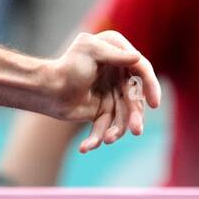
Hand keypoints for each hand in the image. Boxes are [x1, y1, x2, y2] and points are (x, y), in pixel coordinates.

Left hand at [44, 31, 161, 152]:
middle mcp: (118, 72)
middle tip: (136, 130)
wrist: (44, 90)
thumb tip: (137, 58)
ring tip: (108, 139)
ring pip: (124, 115)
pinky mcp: (102, 111)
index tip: (155, 103)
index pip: (142, 70)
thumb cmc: (65, 66)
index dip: (151, 85)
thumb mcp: (89, 51)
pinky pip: (107, 126)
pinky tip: (86, 147)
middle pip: (135, 97)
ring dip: (118, 130)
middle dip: (135, 115)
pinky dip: (97, 137)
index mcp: (117, 53)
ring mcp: (112, 92)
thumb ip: (114, 54)